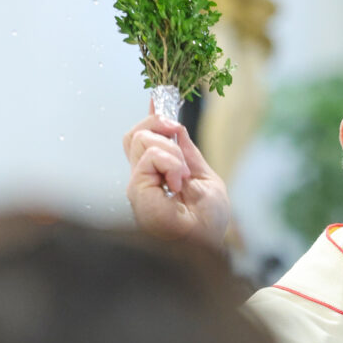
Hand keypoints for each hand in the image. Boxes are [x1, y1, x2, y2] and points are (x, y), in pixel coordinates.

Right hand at [122, 112, 229, 248]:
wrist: (206, 245)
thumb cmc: (206, 223)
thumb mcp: (203, 177)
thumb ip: (186, 152)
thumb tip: (174, 125)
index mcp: (158, 176)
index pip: (144, 140)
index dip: (152, 117)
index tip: (160, 97)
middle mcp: (143, 179)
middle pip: (136, 134)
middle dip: (158, 122)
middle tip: (176, 130)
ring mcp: (137, 184)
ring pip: (142, 139)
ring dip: (173, 153)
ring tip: (182, 179)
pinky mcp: (136, 189)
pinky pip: (150, 155)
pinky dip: (170, 163)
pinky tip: (177, 184)